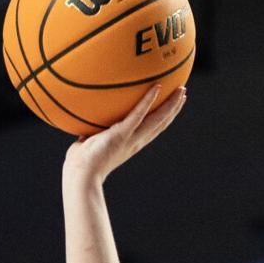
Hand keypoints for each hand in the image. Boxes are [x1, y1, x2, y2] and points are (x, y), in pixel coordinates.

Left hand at [63, 85, 185, 184]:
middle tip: (183, 93)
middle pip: (161, 123)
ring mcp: (130, 138)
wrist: (80, 175)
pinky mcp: (121, 134)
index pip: (152, 129)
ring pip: (157, 119)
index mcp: (131, 144)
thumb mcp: (89, 143)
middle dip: (173, 108)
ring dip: (171, 104)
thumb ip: (92, 132)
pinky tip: (156, 87)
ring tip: (181, 90)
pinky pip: (137, 114)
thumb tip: (85, 118)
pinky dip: (148, 101)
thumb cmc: (81, 163)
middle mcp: (135, 141)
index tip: (173, 105)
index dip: (164, 117)